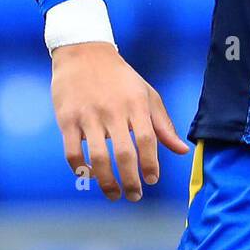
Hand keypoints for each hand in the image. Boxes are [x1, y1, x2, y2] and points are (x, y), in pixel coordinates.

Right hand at [51, 42, 188, 201]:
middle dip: (131, 181)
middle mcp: (113, 112)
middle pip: (124, 154)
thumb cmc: (120, 77)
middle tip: (134, 196)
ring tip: (113, 194)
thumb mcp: (146, 95)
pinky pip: (72, 152)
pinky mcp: (67, 119)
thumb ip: (163, 125)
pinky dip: (80, 169)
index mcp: (136, 105)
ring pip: (98, 158)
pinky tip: (88, 176)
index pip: (147, 140)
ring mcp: (88, 116)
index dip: (150, 164)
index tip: (152, 180)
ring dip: (106, 182)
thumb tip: (182, 151)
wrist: (84, 52)